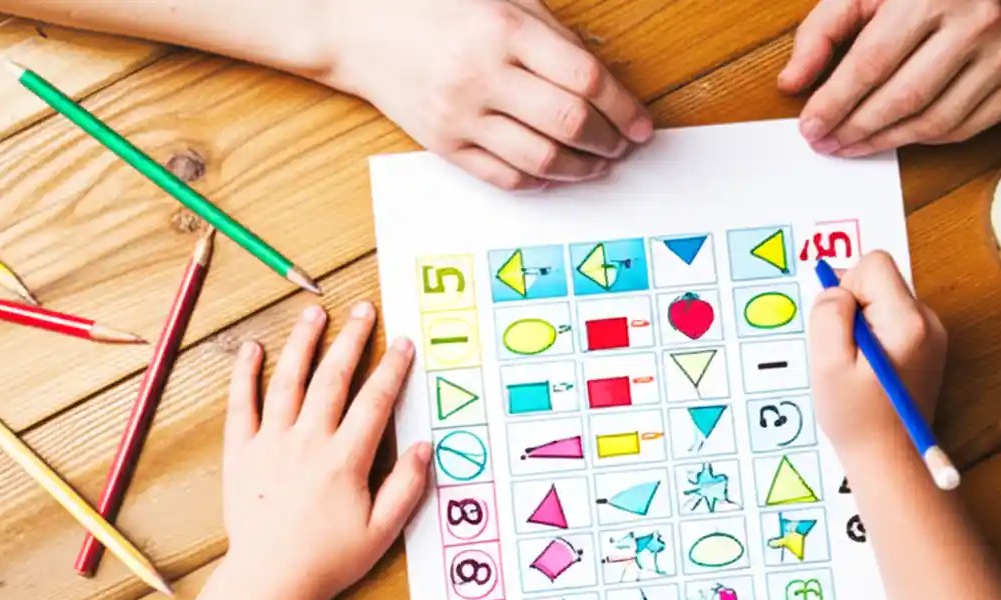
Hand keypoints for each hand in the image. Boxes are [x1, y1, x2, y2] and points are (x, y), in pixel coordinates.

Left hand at [221, 302, 429, 599]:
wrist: (269, 581)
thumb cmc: (328, 560)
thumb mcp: (382, 531)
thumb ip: (406, 487)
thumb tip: (425, 446)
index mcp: (345, 459)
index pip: (375, 401)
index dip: (392, 368)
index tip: (403, 343)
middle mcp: (308, 442)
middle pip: (333, 378)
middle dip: (352, 339)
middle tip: (364, 309)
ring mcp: (271, 443)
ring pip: (289, 380)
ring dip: (303, 342)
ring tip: (315, 312)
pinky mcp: (240, 453)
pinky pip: (241, 404)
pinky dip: (245, 374)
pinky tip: (253, 348)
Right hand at [326, 0, 652, 189]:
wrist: (358, 28)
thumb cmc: (435, 6)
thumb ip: (552, 36)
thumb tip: (605, 84)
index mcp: (504, 29)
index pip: (585, 79)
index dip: (625, 108)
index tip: (641, 125)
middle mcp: (482, 74)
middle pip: (570, 122)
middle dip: (608, 140)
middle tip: (622, 145)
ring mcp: (460, 115)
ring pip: (541, 159)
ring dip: (581, 168)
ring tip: (596, 163)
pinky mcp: (443, 144)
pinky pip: (504, 177)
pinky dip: (539, 181)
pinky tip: (554, 172)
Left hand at [778, 0, 1000, 156]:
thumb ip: (824, 30)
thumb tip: (792, 83)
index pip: (872, 64)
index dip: (835, 103)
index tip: (811, 127)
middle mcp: (977, 22)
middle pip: (903, 98)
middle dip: (856, 129)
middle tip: (826, 143)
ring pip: (935, 122)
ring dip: (887, 142)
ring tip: (854, 144)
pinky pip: (967, 127)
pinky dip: (927, 140)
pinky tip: (898, 134)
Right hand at [809, 252, 947, 459]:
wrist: (893, 460)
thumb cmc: (858, 419)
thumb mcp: (827, 364)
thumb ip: (829, 314)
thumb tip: (836, 287)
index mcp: (907, 321)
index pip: (874, 263)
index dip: (847, 287)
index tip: (841, 328)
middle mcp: (928, 321)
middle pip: (880, 279)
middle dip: (854, 307)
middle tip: (846, 353)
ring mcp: (933, 334)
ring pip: (884, 299)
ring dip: (862, 323)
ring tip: (857, 366)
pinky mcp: (928, 346)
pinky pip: (891, 319)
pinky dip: (874, 336)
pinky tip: (869, 370)